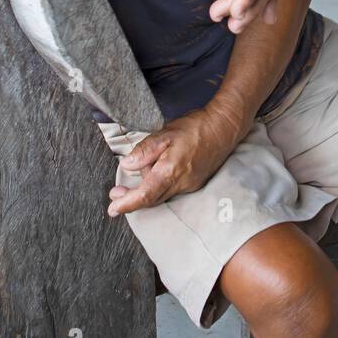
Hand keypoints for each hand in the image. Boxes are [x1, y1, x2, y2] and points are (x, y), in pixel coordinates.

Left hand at [107, 107, 240, 216]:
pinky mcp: (195, 183)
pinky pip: (172, 190)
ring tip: (137, 176)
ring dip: (146, 190)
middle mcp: (181, 184)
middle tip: (115, 193)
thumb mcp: (165, 134)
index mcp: (171, 171)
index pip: (145, 195)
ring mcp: (190, 185)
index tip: (113, 209)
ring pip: (162, 195)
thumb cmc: (196, 128)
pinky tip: (156, 172)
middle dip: (132, 199)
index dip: (127, 204)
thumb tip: (127, 165)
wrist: (224, 128)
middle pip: (152, 199)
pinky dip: (159, 186)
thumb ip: (145, 151)